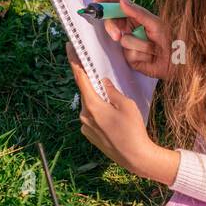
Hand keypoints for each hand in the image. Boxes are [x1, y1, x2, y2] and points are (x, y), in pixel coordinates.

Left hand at [67, 45, 179, 182]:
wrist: (135, 157)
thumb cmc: (133, 130)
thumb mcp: (127, 104)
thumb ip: (112, 91)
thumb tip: (104, 82)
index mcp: (92, 105)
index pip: (80, 78)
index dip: (74, 61)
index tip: (70, 48)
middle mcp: (84, 115)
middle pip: (86, 92)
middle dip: (93, 84)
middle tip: (102, 77)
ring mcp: (86, 126)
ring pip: (90, 105)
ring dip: (98, 100)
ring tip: (115, 106)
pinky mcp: (90, 135)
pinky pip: (92, 117)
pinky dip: (100, 112)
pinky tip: (114, 118)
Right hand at [99, 0, 173, 80]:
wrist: (176, 62)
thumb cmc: (169, 39)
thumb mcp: (155, 23)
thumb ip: (137, 13)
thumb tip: (122, 2)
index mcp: (135, 17)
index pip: (117, 5)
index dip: (106, 2)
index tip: (96, 1)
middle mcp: (130, 28)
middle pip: (112, 23)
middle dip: (113, 28)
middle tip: (117, 35)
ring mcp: (128, 43)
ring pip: (123, 41)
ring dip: (140, 45)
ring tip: (153, 48)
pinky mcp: (129, 58)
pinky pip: (129, 54)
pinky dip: (142, 55)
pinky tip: (150, 57)